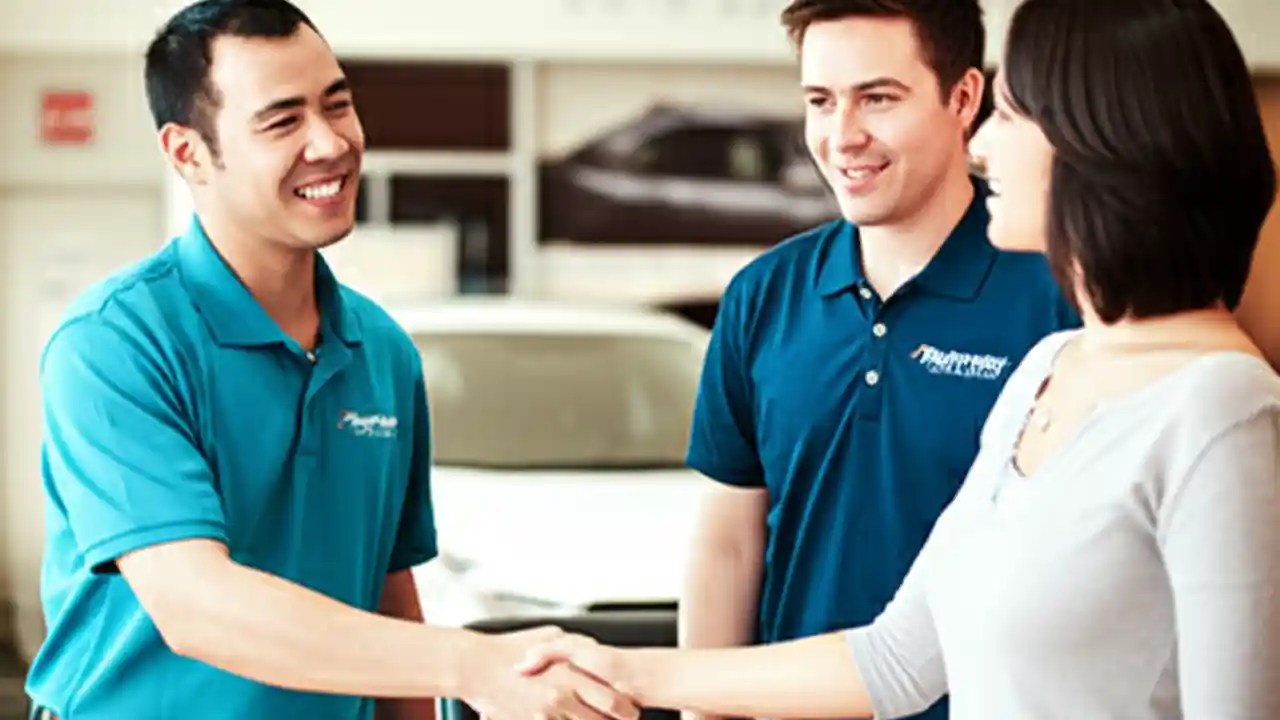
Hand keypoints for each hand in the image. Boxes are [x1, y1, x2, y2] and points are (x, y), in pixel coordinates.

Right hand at [461, 626, 639, 719]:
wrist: (474, 667)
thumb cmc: (508, 649)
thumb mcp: (548, 636)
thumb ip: (576, 644)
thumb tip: (595, 648)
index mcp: (569, 674)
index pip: (613, 701)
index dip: (627, 710)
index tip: (629, 710)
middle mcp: (561, 698)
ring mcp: (546, 715)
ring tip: (590, 717)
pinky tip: (567, 718)